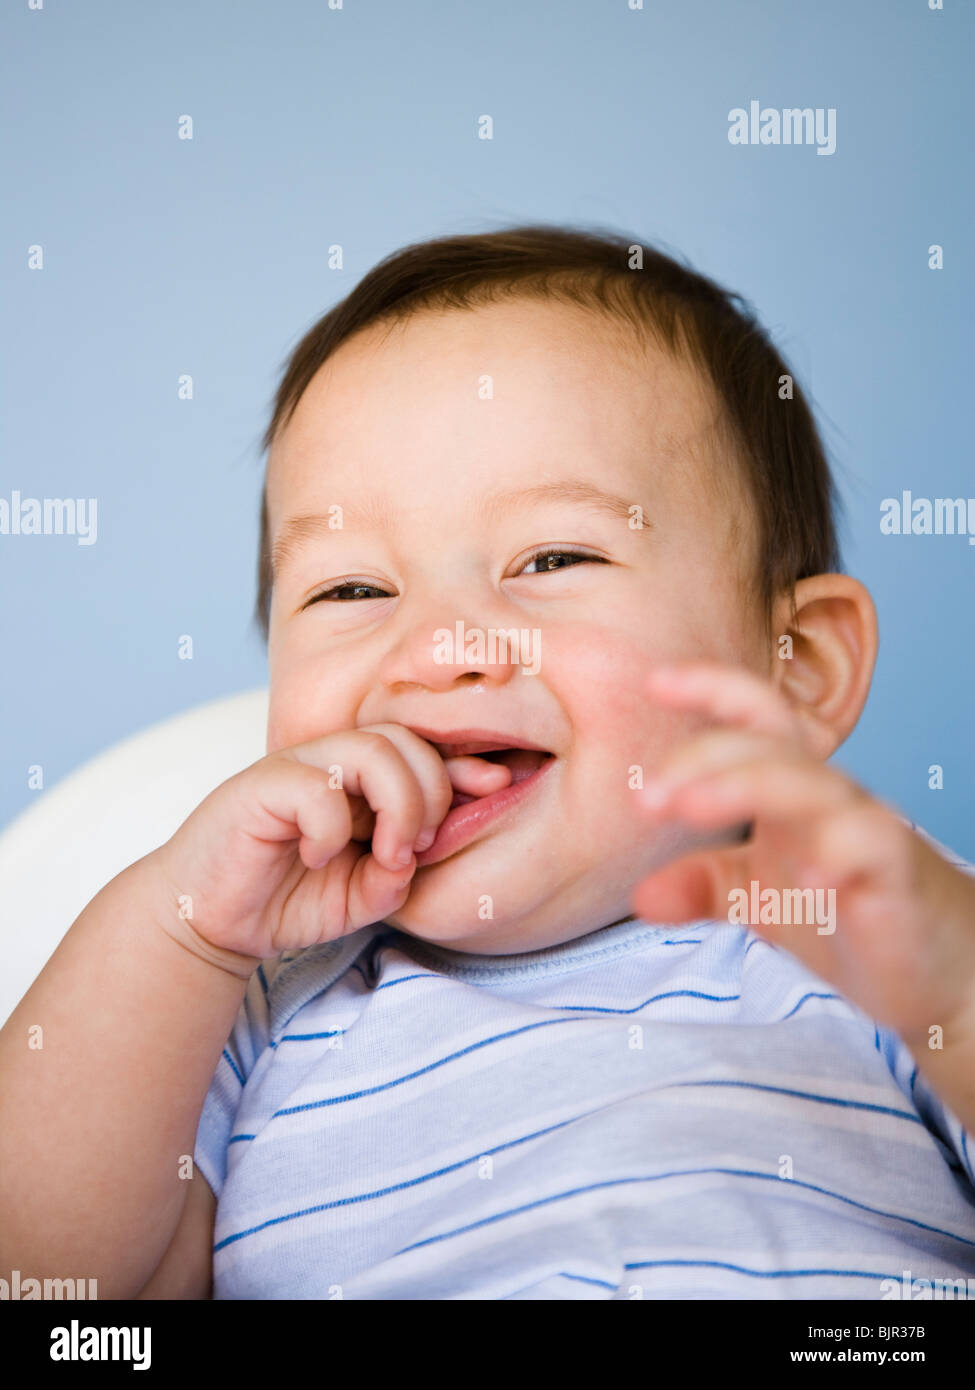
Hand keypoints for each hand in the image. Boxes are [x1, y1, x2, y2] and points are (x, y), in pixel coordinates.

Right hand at [149, 724, 510, 966]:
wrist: (210, 921)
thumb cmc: (283, 899)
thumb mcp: (359, 899)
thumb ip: (394, 879)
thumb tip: (415, 857)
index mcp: (362, 782)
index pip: (424, 751)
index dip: (463, 764)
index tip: (495, 787)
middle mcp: (332, 764)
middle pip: (406, 741)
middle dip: (431, 793)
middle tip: (415, 846)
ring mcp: (297, 769)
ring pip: (369, 749)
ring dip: (397, 802)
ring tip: (385, 851)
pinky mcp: (259, 786)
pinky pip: (315, 786)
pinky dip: (331, 827)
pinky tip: (317, 857)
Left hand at [632, 662, 974, 1048]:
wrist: (934, 970)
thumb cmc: (848, 914)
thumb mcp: (758, 899)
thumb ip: (703, 886)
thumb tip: (640, 893)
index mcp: (789, 790)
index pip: (754, 719)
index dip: (711, 689)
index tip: (653, 681)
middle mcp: (826, 797)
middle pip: (768, 747)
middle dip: (702, 759)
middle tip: (645, 796)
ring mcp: (864, 831)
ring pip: (812, 785)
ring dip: (746, 786)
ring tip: (689, 806)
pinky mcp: (896, 875)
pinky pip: (869, 847)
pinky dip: (835, 856)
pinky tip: (805, 883)